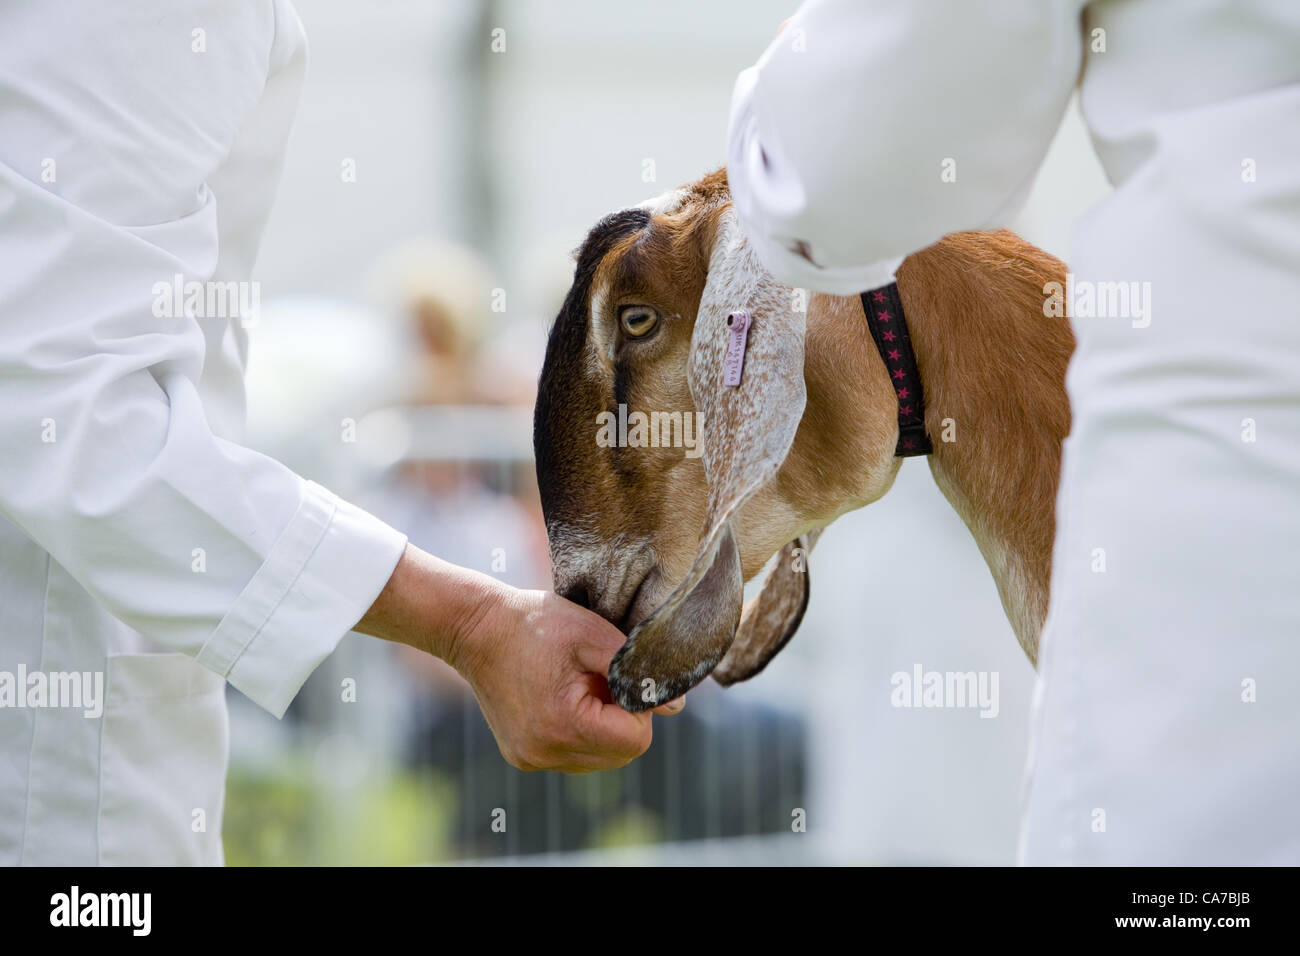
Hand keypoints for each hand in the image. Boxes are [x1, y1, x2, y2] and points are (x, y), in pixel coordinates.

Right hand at [449, 585, 682, 771]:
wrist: (474, 627)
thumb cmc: (535, 624)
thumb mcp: (592, 634)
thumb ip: (635, 670)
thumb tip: (674, 706)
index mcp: (564, 726)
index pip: (635, 740)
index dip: (638, 708)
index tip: (617, 676)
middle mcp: (545, 754)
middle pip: (620, 755)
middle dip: (622, 718)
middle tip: (599, 678)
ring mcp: (531, 760)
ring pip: (599, 759)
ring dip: (602, 727)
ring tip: (579, 686)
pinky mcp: (523, 757)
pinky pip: (573, 756)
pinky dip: (580, 731)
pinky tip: (563, 698)